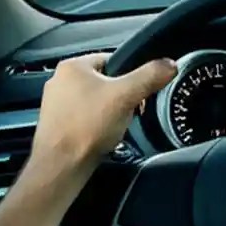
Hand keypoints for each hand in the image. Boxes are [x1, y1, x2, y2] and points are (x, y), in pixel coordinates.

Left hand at [24, 53, 175, 196]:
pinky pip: (85, 117)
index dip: (131, 75)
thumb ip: (150, 76)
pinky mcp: (56, 124)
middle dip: (120, 96)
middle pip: (104, 82)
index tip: (140, 92)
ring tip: (115, 125)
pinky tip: (102, 136)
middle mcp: (59, 81)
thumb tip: (169, 64)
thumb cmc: (88, 127)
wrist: (62, 165)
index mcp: (73, 66)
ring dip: (109, 112)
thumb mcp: (126, 96)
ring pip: (95, 101)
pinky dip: (96, 125)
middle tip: (129, 111)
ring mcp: (55, 104)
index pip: (112, 59)